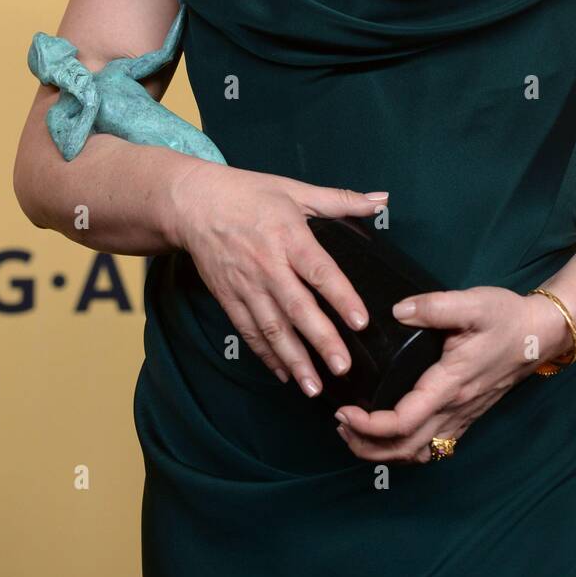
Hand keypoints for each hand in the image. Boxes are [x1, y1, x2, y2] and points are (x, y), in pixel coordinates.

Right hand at [166, 159, 388, 396]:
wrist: (194, 203)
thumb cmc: (248, 194)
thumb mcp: (295, 190)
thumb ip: (341, 200)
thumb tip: (381, 199)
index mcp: (289, 237)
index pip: (319, 271)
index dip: (341, 297)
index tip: (360, 322)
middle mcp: (267, 266)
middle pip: (297, 308)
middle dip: (321, 340)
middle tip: (343, 367)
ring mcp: (246, 285)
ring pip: (272, 329)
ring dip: (294, 360)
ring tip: (314, 387)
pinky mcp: (228, 298)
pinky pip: (249, 332)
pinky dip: (265, 355)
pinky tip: (283, 374)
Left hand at [333, 285, 570, 463]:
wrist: (540, 334)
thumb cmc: (506, 317)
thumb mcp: (472, 303)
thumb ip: (434, 306)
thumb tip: (397, 311)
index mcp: (450, 384)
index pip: (403, 421)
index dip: (369, 426)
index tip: (344, 411)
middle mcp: (455, 408)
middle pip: (406, 449)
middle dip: (366, 446)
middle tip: (339, 424)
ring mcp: (462, 416)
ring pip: (419, 454)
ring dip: (384, 453)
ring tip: (356, 433)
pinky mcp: (466, 415)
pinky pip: (433, 447)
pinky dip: (406, 450)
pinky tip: (391, 436)